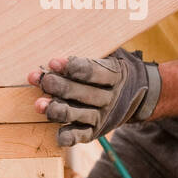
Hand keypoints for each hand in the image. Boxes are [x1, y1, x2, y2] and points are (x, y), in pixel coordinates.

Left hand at [27, 47, 161, 145]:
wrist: (138, 96)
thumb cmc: (113, 70)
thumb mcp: (111, 56)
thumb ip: (91, 53)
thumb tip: (62, 41)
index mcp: (115, 76)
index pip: (93, 72)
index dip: (73, 67)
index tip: (53, 62)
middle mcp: (110, 98)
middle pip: (82, 93)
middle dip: (60, 87)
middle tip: (43, 80)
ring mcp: (102, 117)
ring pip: (78, 115)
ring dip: (57, 110)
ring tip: (39, 104)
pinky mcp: (95, 132)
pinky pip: (80, 136)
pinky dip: (68, 137)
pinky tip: (55, 134)